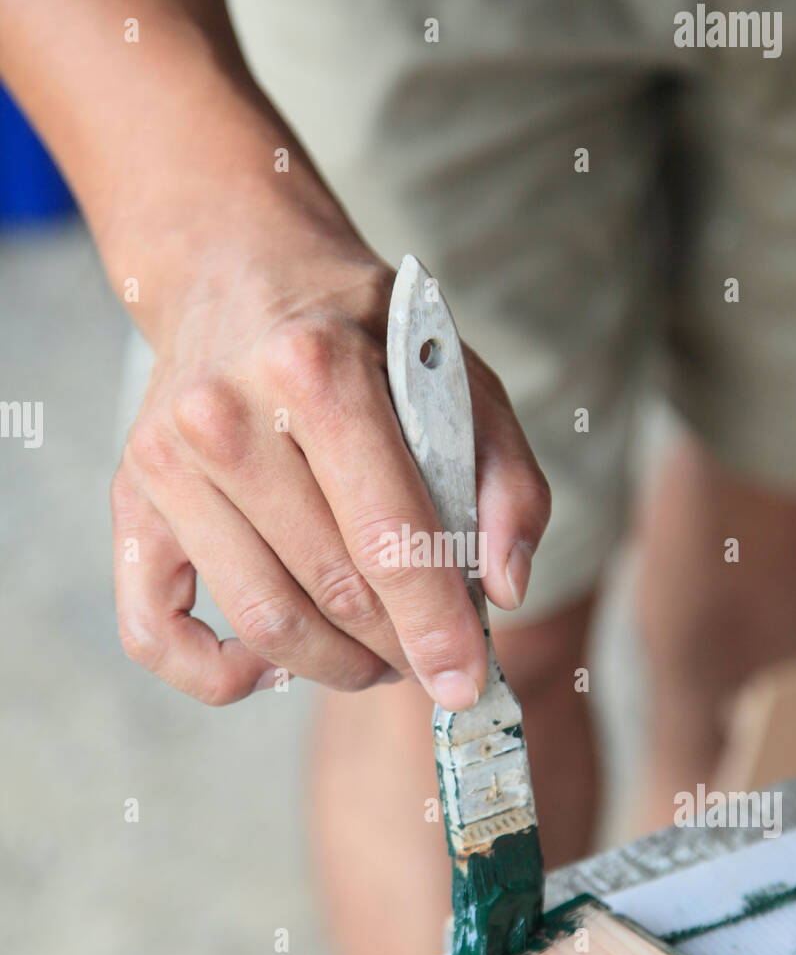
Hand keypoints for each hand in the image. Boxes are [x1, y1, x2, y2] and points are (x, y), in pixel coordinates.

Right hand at [111, 209, 550, 708]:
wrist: (240, 271)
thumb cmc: (361, 334)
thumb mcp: (460, 378)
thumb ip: (505, 480)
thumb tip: (504, 590)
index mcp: (318, 372)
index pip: (387, 539)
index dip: (436, 627)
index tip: (468, 683)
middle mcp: (226, 415)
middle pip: (331, 591)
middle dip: (397, 649)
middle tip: (430, 657)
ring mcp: (167, 462)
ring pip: (261, 621)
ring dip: (334, 666)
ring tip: (376, 658)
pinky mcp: (132, 499)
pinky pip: (153, 633)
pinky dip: (217, 676)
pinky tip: (272, 665)